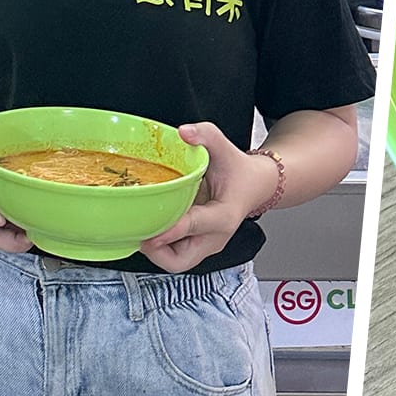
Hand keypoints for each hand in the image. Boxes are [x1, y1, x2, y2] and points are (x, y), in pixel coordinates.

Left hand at [140, 123, 278, 272]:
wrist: (256, 186)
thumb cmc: (239, 171)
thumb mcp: (225, 148)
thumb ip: (206, 135)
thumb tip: (183, 132)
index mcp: (223, 215)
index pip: (193, 226)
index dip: (168, 229)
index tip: (148, 229)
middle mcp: (215, 237)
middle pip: (180, 261)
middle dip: (156, 251)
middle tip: (139, 230)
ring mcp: (208, 245)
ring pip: (175, 263)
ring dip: (155, 251)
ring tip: (142, 227)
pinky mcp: (200, 246)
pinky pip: (176, 256)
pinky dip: (161, 246)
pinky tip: (152, 226)